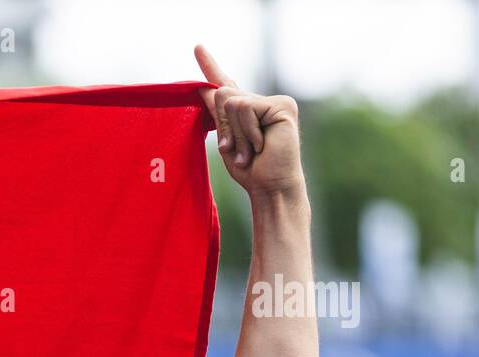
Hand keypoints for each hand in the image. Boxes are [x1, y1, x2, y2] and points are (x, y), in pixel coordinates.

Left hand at [195, 45, 304, 198]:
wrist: (269, 187)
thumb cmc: (249, 170)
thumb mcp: (225, 140)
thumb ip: (217, 114)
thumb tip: (203, 88)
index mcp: (246, 109)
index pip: (225, 84)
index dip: (210, 66)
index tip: (197, 48)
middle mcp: (260, 101)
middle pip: (222, 94)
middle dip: (224, 126)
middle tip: (239, 150)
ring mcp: (274, 101)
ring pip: (233, 102)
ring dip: (236, 133)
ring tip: (251, 151)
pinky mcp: (282, 105)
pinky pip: (247, 108)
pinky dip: (248, 132)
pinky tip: (262, 145)